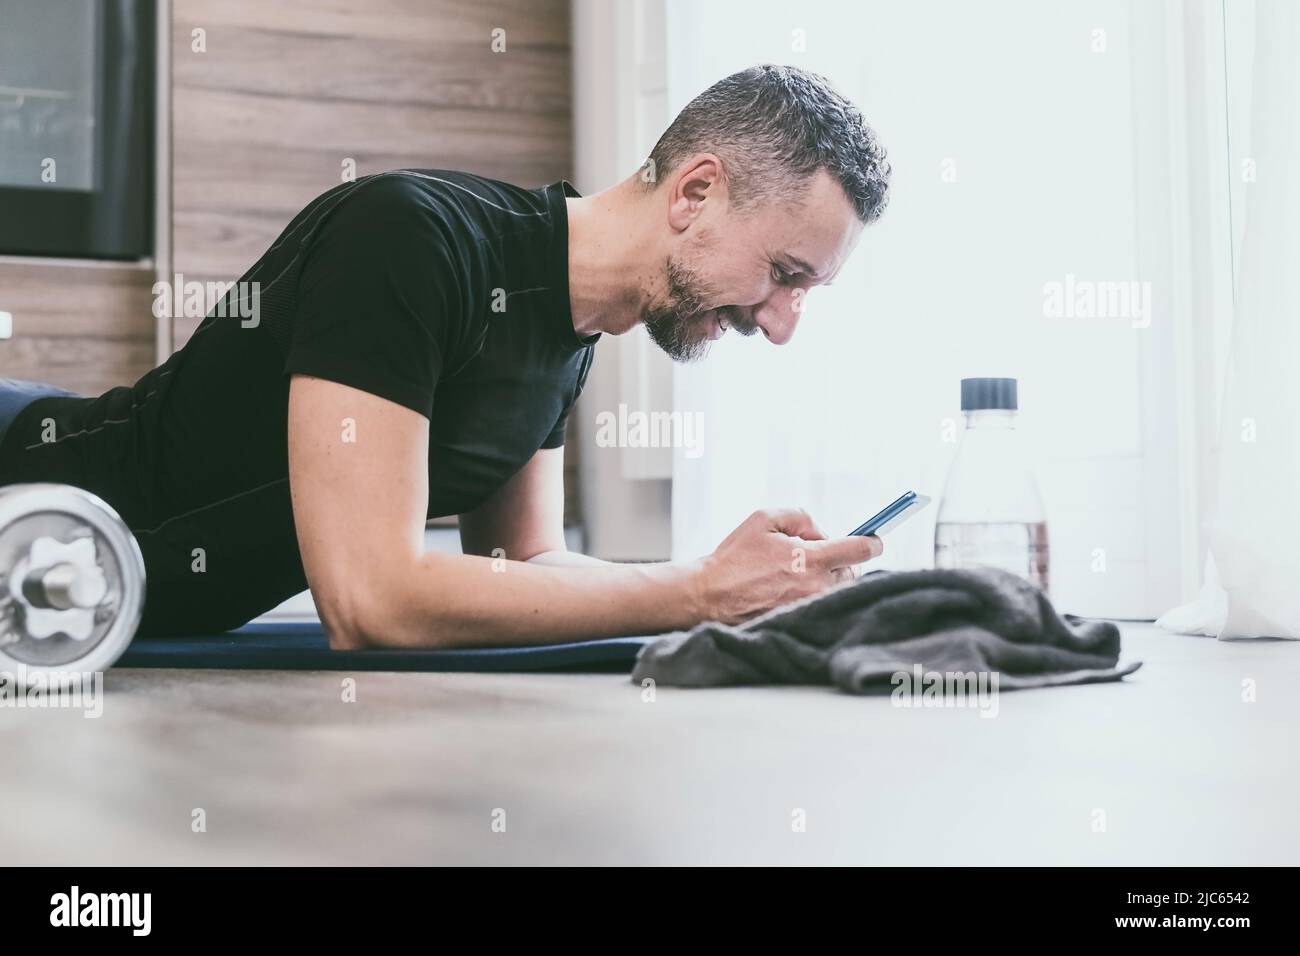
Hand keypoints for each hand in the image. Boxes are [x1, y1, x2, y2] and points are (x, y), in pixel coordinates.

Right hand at [694, 508, 882, 625]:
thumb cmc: (734, 557)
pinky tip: (792, 589)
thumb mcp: (764, 519)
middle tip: (815, 555)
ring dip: (829, 579)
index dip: (873, 542)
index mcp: (812, 559)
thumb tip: (822, 532)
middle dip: (841, 561)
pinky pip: (823, 604)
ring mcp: (810, 607)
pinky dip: (816, 595)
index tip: (875, 540)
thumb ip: (800, 516)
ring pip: (839, 589)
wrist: (710, 596)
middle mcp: (817, 586)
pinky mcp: (802, 621)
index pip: (861, 550)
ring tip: (799, 574)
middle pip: (853, 572)